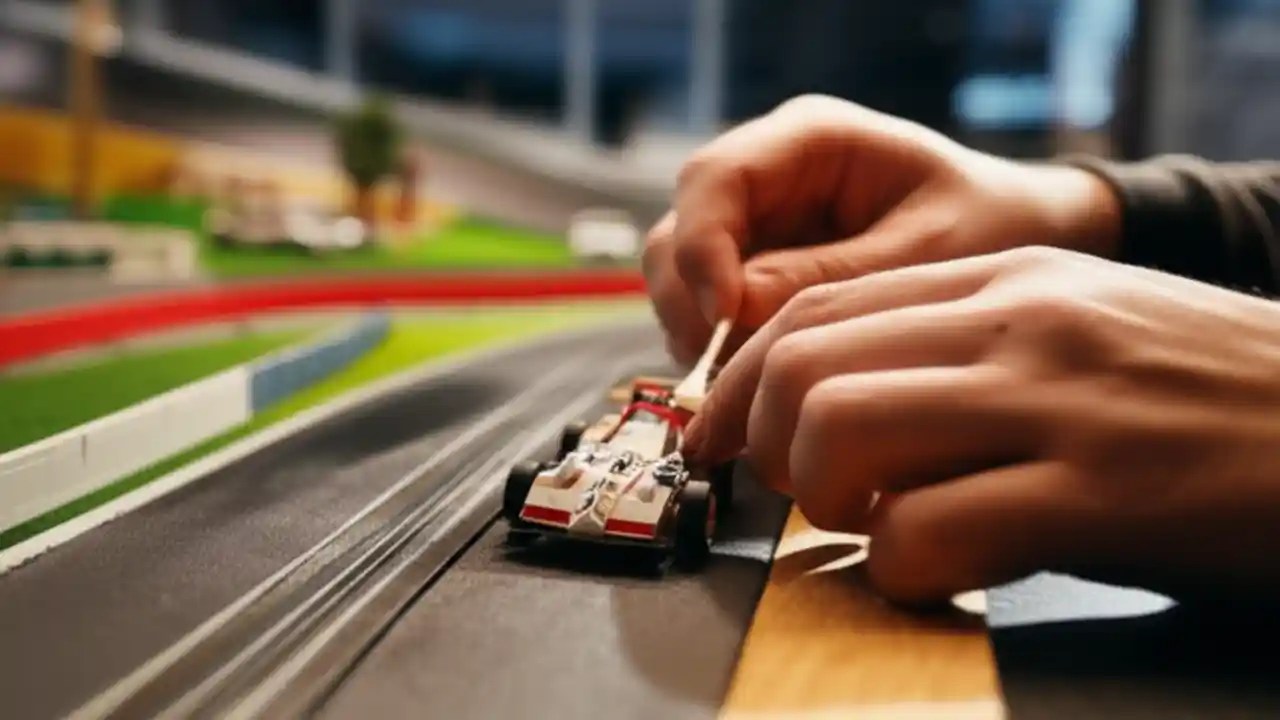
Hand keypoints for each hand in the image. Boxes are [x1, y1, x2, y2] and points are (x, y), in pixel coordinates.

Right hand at [644, 95, 1120, 364]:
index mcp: (809, 140)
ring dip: (704, 337)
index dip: (705, 250)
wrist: (1028, 239)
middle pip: (680, 234)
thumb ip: (830, 279)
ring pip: (682, 281)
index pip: (713, 179)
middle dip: (695, 305)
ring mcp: (758, 228)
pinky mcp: (759, 275)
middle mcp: (768, 178)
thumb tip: (733, 317)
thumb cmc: (992, 226)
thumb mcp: (925, 254)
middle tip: (738, 373)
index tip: (726, 316)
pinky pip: (710, 315)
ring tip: (761, 386)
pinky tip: (770, 383)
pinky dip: (725, 352)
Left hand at [684, 246, 1279, 603]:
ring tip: (874, 523)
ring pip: (842, 433)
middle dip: (764, 444)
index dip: (738, 382)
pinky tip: (942, 569)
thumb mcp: (1077, 323)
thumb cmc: (1203, 389)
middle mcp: (1019, 325)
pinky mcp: (1098, 496)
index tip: (718, 437)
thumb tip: (826, 398)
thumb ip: (956, 342)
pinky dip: (902, 569)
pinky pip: (930, 536)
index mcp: (1006, 279)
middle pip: (805, 367)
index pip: (815, 309)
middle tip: (796, 489)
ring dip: (825, 500)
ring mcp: (1058, 405)